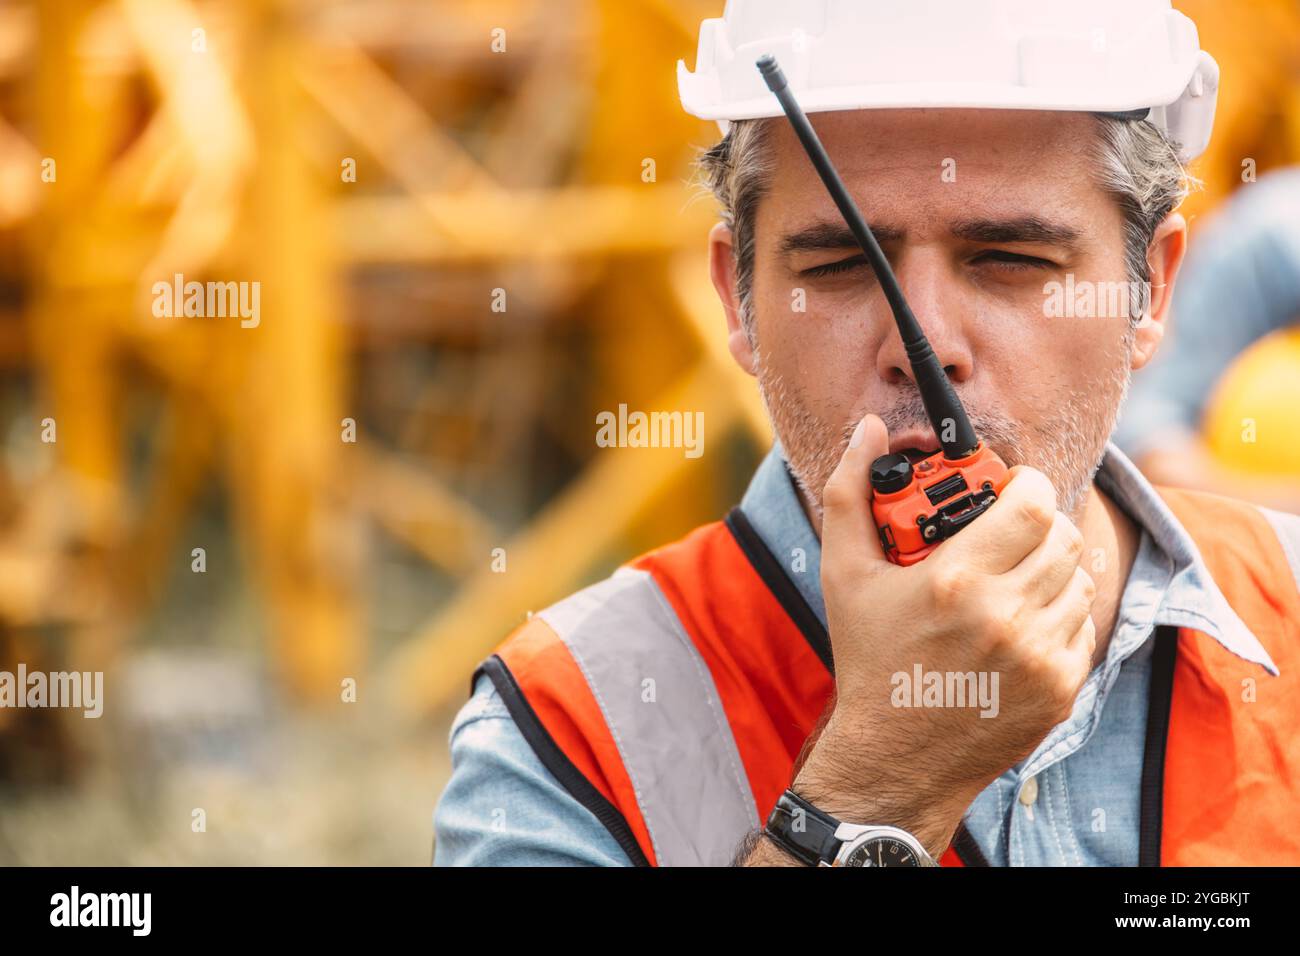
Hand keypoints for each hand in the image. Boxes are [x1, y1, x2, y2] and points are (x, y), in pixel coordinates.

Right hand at [793, 414, 1096, 857]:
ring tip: (1010, 579)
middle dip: (1037, 523)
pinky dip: (1059, 614)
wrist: (895, 759)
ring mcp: (1041, 656)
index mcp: (957, 580)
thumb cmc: (869, 661)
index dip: (1027, 484)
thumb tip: (867, 430)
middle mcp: (1007, 616)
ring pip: (1079, 578)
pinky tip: (1019, 623)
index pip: (1033, 503)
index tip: (1009, 488)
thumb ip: (851, 493)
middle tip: (1005, 533)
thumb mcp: (844, 574)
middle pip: (1063, 535)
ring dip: (1051, 568)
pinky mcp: (1062, 687)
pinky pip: (1085, 624)